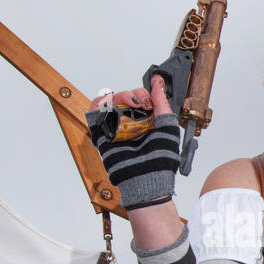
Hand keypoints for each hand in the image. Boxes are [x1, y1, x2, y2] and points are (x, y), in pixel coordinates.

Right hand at [87, 75, 180, 210]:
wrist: (147, 179)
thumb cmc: (160, 160)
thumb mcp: (168, 126)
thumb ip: (162, 103)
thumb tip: (159, 83)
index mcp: (146, 121)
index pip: (141, 98)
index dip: (145, 94)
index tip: (151, 99)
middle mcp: (131, 123)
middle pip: (125, 97)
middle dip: (133, 95)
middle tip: (141, 103)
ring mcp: (116, 128)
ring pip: (110, 102)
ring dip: (118, 97)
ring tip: (128, 104)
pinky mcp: (103, 134)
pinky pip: (94, 114)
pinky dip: (98, 104)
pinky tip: (110, 104)